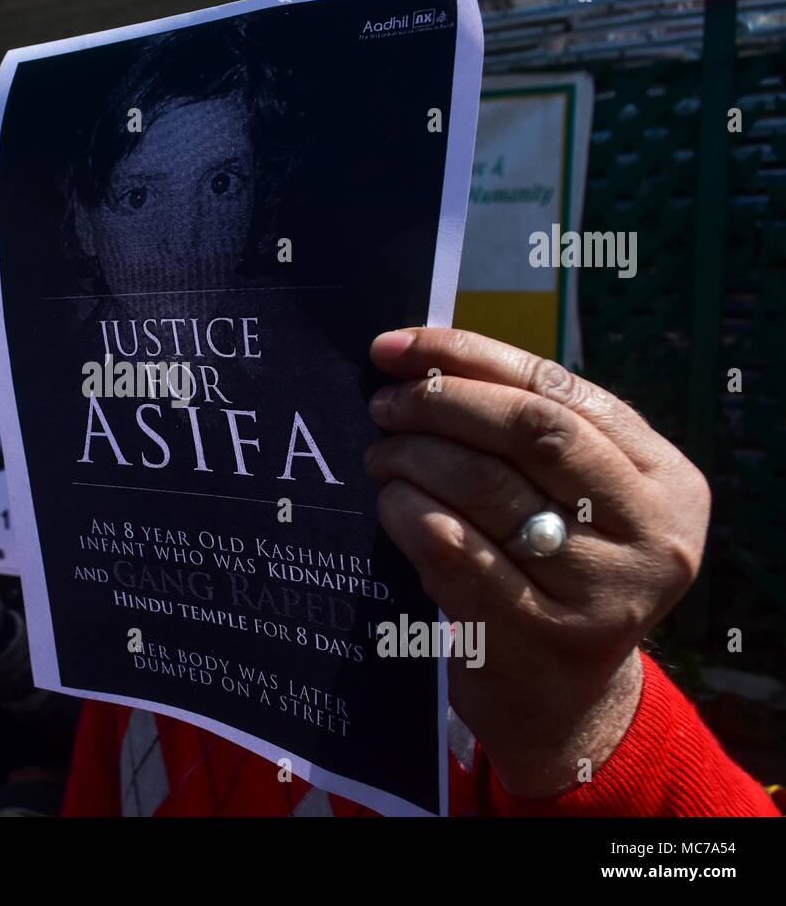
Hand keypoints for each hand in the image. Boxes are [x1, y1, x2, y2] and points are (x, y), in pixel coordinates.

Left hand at [365, 328, 708, 797]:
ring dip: (414, 457)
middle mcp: (651, 532)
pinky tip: (389, 503)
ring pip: (488, 486)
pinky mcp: (541, 635)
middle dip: (441, 403)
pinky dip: (408, 512)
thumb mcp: (570, 502)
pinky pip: (455, 548)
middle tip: (383, 405)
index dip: (470, 356)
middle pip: (530, 430)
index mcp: (664, 479)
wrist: (559, 700)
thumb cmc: (552, 575)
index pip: (560, 388)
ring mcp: (602, 589)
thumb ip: (527, 437)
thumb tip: (421, 359)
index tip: (398, 345)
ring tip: (381, 456)